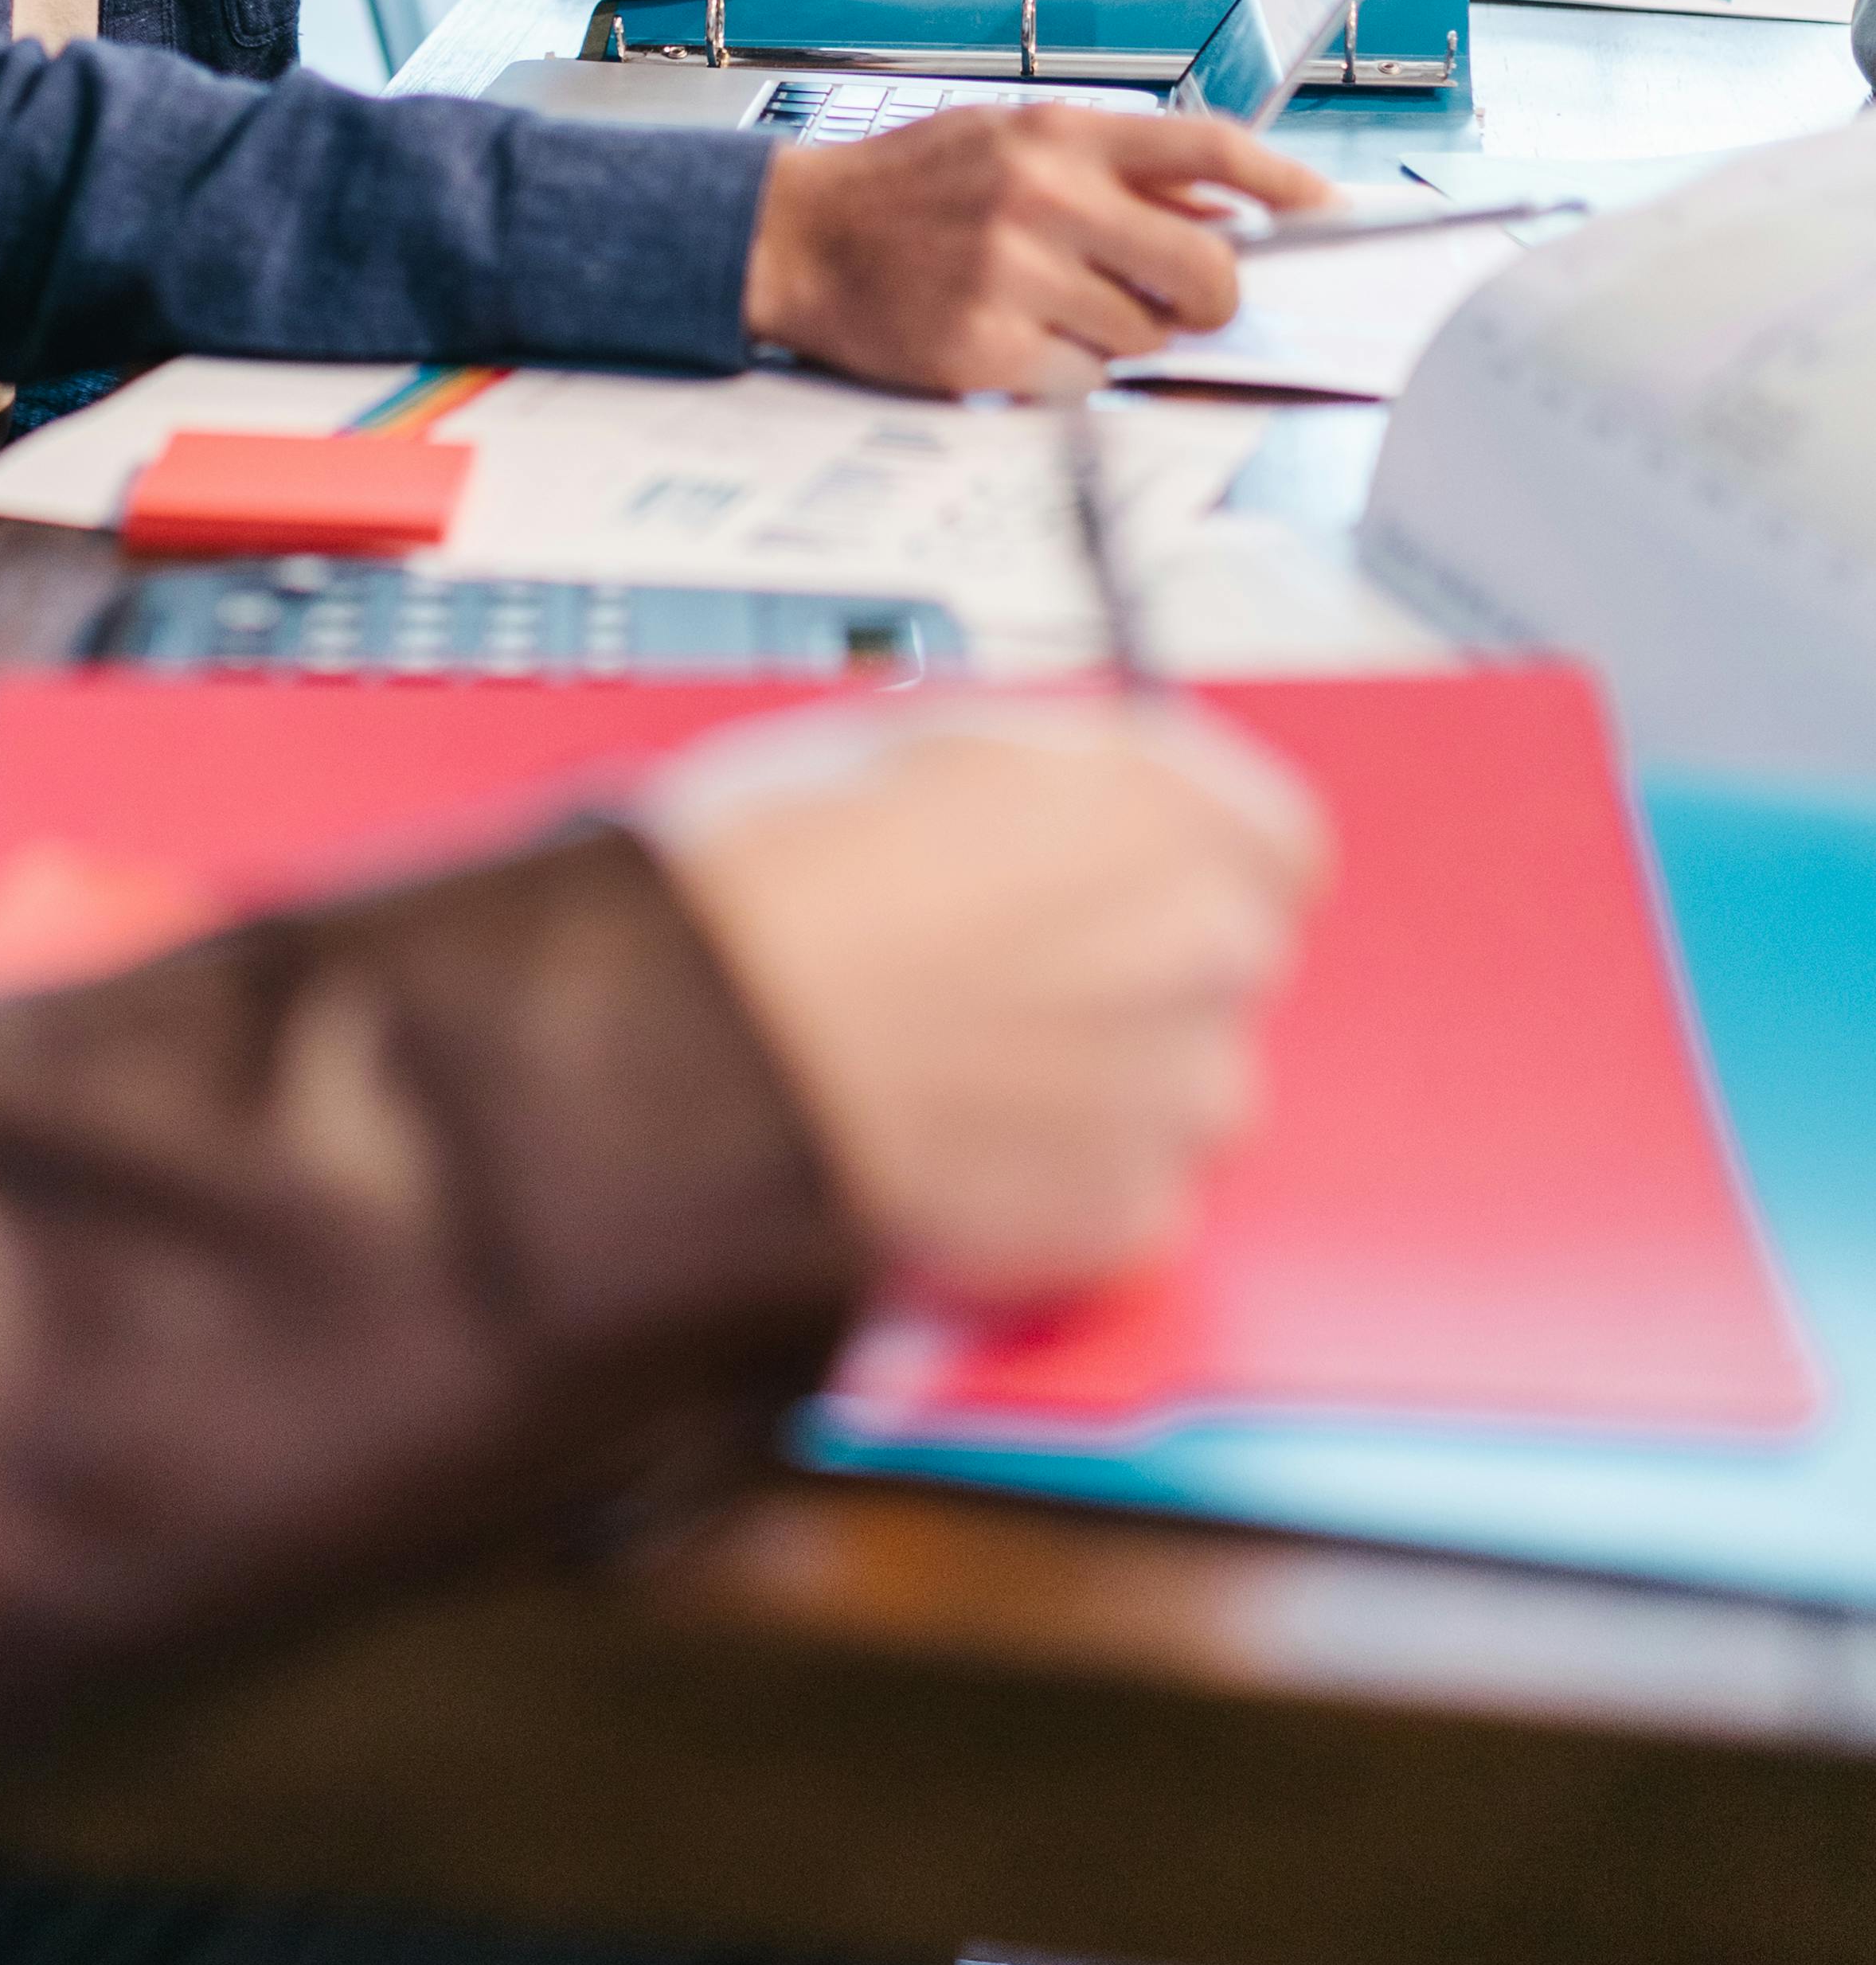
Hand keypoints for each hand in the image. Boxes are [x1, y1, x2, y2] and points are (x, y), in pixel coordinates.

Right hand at [643, 698, 1327, 1304]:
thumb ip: (1041, 782)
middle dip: (1134, 972)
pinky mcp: (1130, 1218)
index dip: (1180, 862)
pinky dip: (1065, 1182)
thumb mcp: (914, 746)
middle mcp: (1205, 939)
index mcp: (1161, 800)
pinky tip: (965, 1141)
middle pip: (1225, 962)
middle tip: (1007, 977)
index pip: (1270, 839)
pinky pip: (1132, 1196)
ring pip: (1187, 1087)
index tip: (1121, 884)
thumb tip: (1054, 809)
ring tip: (967, 1067)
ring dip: (1107, 1082)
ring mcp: (1182, 1091)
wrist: (694, 1048)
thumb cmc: (768, 884)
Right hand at [742, 106, 1330, 396]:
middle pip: (1204, 267)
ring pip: (1143, 337)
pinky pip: (1081, 384)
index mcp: (1057, 135)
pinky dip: (1062, 375)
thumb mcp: (1007, 141)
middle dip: (1208, 298)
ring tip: (1048, 307)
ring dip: (1116, 337)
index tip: (1326, 212)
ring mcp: (1014, 276)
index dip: (1282, 184)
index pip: (1207, 147)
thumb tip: (1220, 206)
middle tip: (1179, 302)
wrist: (794, 237)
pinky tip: (1012, 340)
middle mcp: (1043, 198)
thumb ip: (1110, 167)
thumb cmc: (904, 191)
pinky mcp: (985, 349)